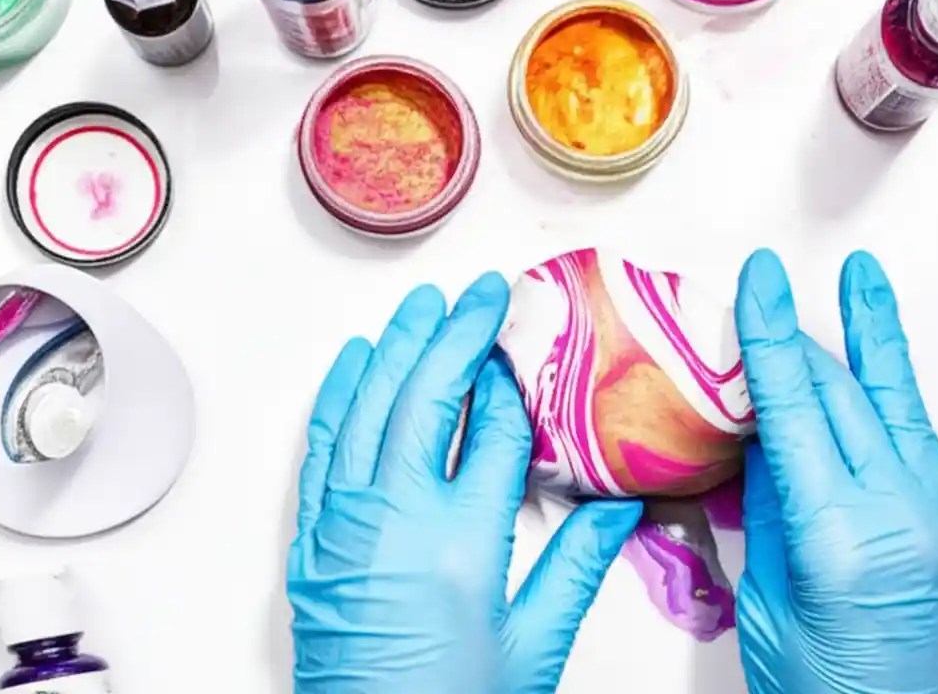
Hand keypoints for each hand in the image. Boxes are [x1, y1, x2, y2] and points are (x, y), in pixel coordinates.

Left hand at [287, 274, 643, 693]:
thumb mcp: (534, 643)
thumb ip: (578, 564)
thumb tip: (623, 507)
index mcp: (463, 541)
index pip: (491, 433)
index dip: (509, 386)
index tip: (520, 351)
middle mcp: (398, 518)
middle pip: (428, 398)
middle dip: (456, 335)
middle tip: (479, 294)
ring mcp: (347, 523)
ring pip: (370, 407)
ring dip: (397, 348)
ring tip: (423, 305)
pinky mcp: (315, 539)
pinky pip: (323, 447)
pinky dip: (340, 396)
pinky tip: (358, 362)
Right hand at [733, 250, 937, 692]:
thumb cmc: (821, 692)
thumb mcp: (768, 595)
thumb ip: (770, 505)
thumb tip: (764, 433)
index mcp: (842, 535)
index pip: (798, 408)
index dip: (773, 335)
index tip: (759, 280)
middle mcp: (900, 513)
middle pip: (845, 395)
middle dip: (803, 334)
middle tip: (769, 287)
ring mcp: (933, 513)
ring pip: (895, 399)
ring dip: (874, 336)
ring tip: (862, 279)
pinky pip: (915, 432)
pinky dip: (892, 387)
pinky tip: (878, 358)